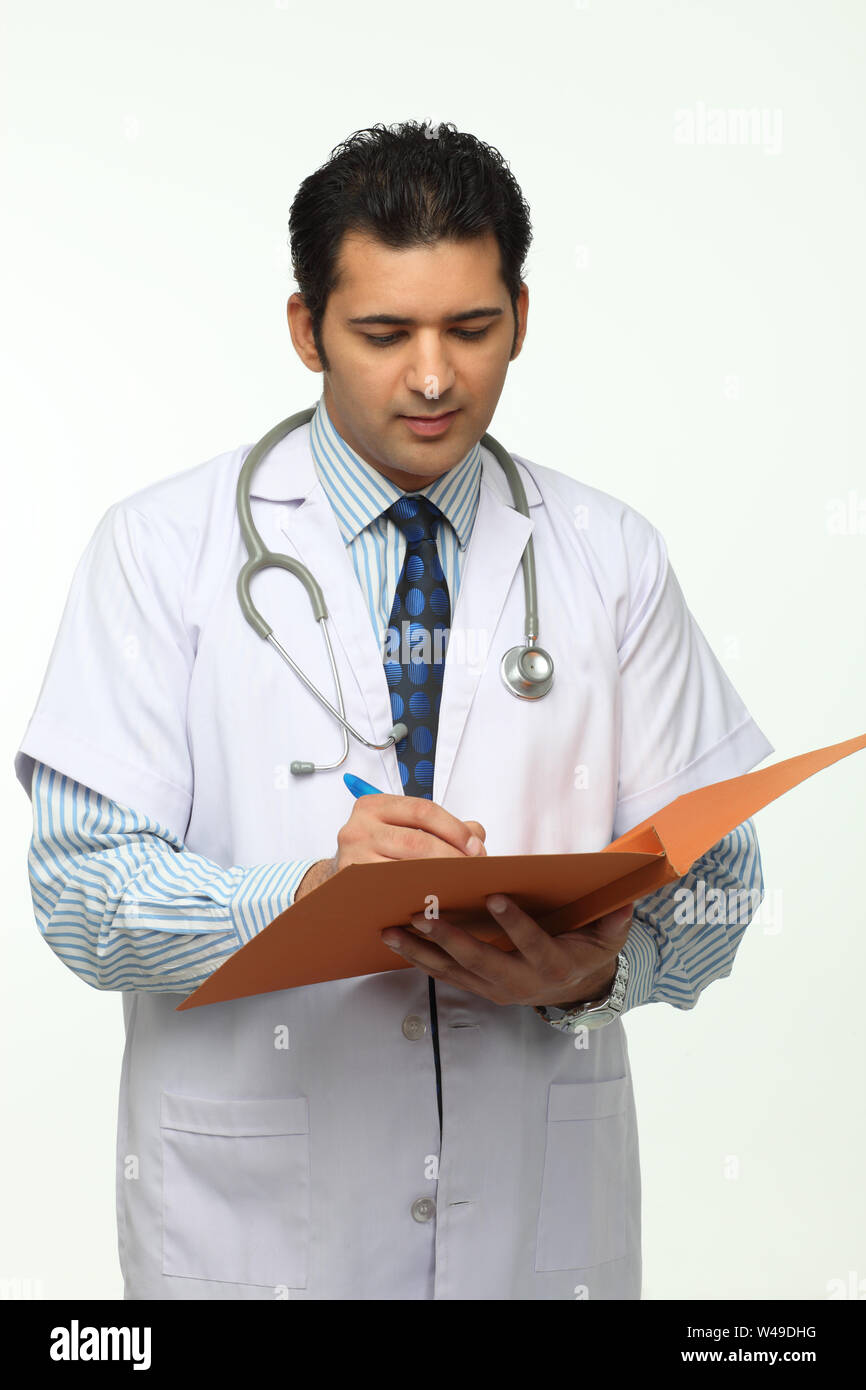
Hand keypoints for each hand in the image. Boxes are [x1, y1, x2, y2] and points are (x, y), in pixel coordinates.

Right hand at [294, 795, 486, 901]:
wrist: (341, 878)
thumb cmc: (380, 849)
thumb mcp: (406, 827)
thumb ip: (443, 826)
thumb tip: (477, 835)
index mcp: (374, 805)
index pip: (423, 810)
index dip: (454, 828)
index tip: (476, 847)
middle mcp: (358, 828)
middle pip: (417, 841)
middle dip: (452, 856)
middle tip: (475, 869)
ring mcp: (353, 859)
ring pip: (406, 869)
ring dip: (440, 878)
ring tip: (462, 884)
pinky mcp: (353, 887)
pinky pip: (393, 891)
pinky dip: (419, 895)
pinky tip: (438, 899)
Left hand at [380, 896, 633, 1008]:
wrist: (576, 990)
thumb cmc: (588, 951)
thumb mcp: (608, 938)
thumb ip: (614, 921)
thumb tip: (626, 902)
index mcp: (554, 965)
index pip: (533, 943)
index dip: (515, 923)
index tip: (494, 896)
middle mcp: (521, 982)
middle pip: (481, 962)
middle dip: (450, 939)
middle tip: (422, 916)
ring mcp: (496, 989)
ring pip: (453, 971)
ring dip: (421, 951)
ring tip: (391, 931)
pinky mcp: (478, 989)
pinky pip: (445, 975)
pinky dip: (420, 959)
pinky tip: (396, 943)